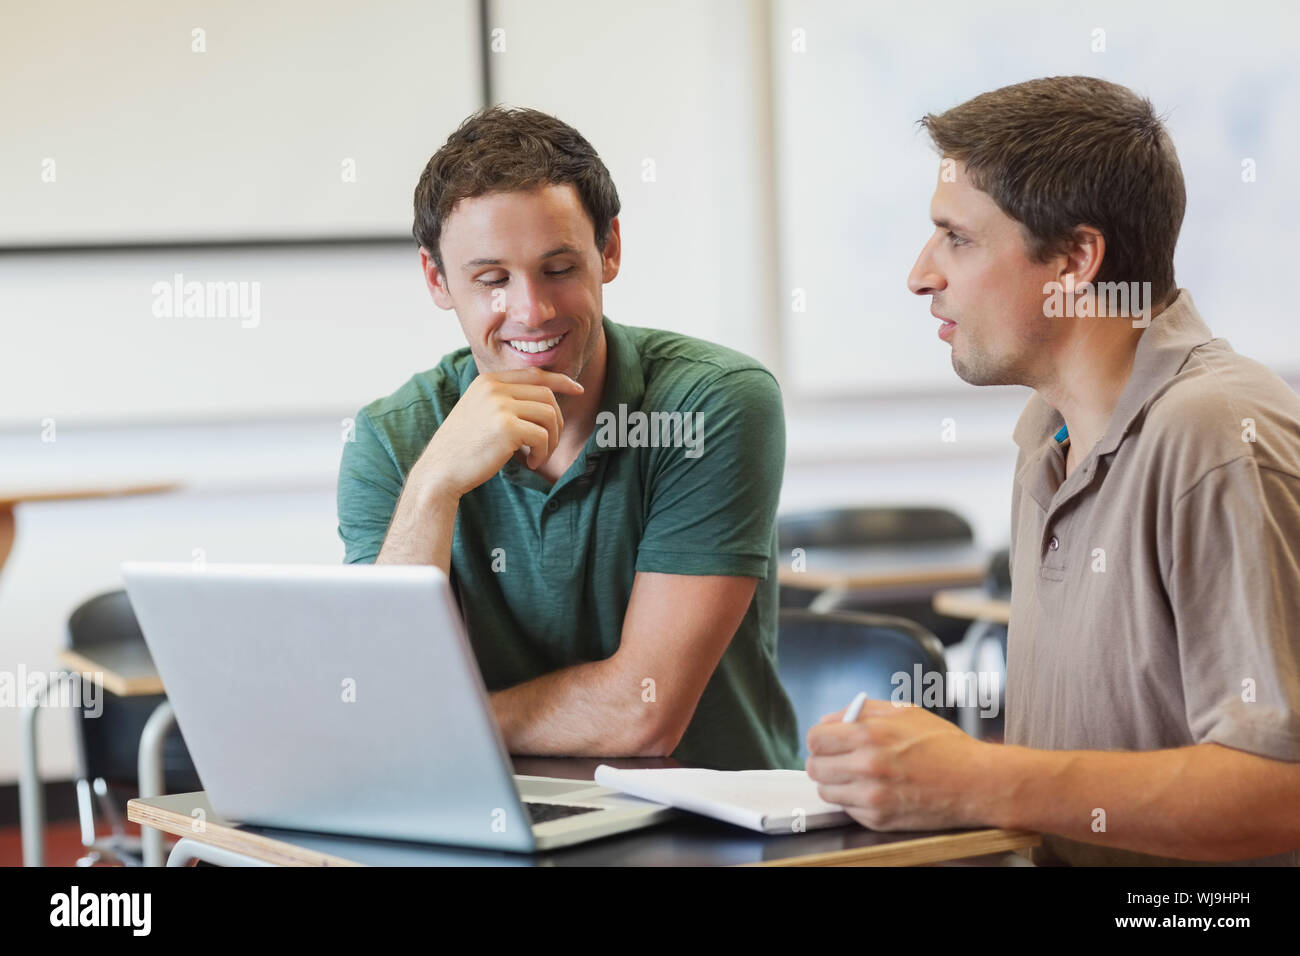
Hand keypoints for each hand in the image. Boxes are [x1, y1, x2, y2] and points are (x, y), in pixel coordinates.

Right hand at [414, 368, 583, 497]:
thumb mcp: (480, 412)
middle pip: (547, 395)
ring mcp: (499, 405)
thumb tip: (546, 401)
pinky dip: (542, 452)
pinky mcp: (506, 427)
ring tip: (536, 455)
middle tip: (546, 445)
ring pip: (549, 415)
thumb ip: (505, 401)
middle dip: (556, 421)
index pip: (534, 373)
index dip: (560, 380)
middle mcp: (494, 388)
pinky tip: (528, 462)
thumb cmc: (463, 448)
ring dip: (550, 439)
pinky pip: (542, 436)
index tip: (577, 389)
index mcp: (488, 381)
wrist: (440, 471)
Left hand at [805, 698, 992, 830]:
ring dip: (837, 782)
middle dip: (824, 760)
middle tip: (840, 758)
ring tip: (859, 774)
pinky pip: (847, 809)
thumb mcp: (903, 712)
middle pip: (815, 767)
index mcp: (868, 735)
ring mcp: (872, 797)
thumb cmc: (944, 745)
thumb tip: (830, 719)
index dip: (820, 738)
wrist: (976, 783)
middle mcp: (866, 767)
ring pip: (826, 791)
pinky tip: (876, 790)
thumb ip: (861, 711)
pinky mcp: (878, 820)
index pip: (815, 739)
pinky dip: (855, 800)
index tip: (827, 740)